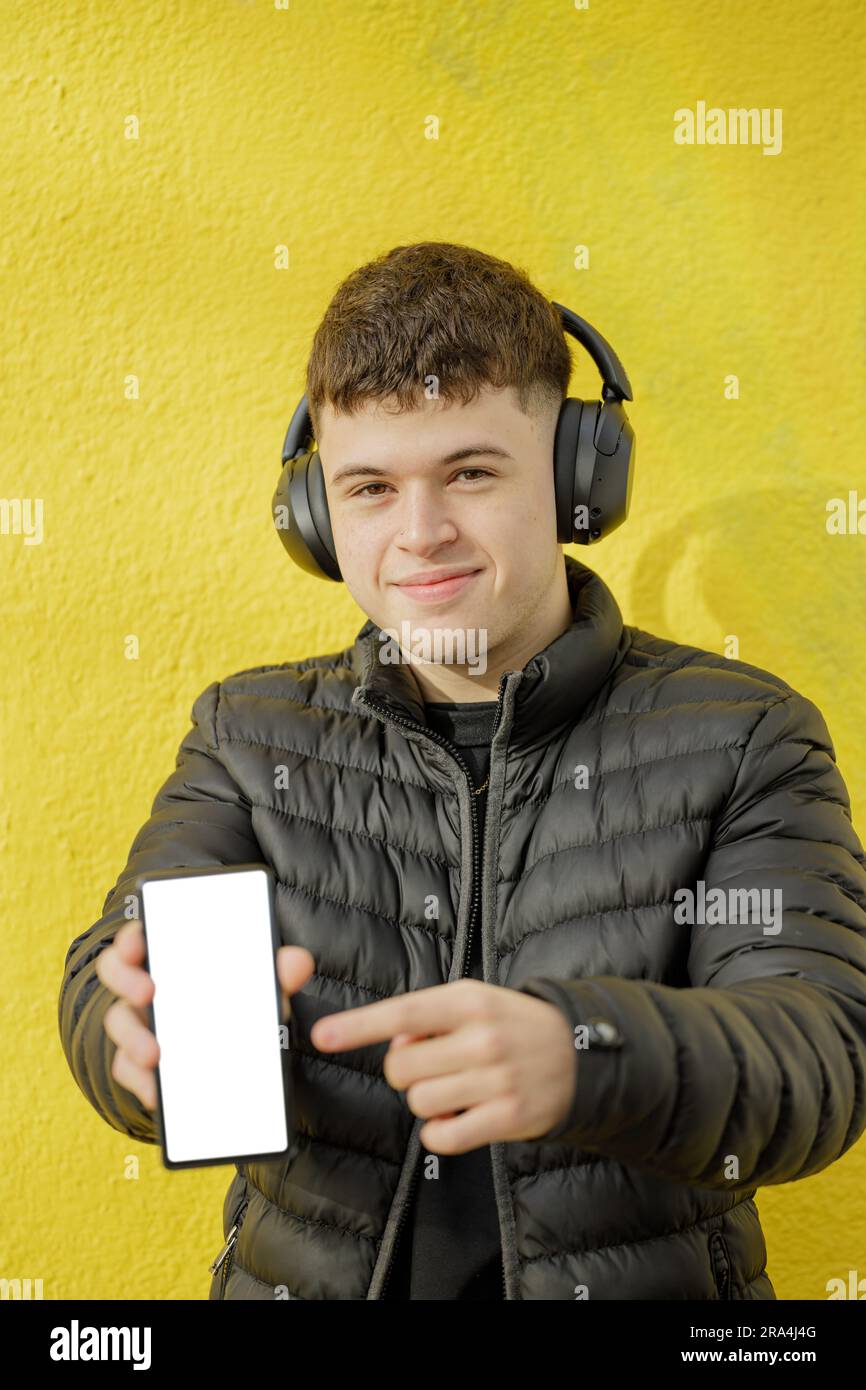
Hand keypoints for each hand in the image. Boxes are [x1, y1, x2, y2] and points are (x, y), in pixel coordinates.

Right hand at [98, 920, 314, 1112]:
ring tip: (154, 1055)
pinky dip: (142, 1083)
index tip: (139, 943)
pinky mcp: (139, 1064)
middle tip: (148, 991)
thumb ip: (276, 974)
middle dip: (126, 979)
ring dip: (133, 1038)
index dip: (132, 936)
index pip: (140, 937)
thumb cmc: (237, 1003)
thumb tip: (298, 962)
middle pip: (116, 972)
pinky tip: (158, 1095)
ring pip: (120, 1024)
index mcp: (170, 957)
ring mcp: (138, 1024)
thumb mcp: (259, 989)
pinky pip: (129, 1071)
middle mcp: (146, 986)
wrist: (231, 1058)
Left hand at [309, 979, 576, 1152]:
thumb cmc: (511, 1024)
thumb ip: (429, 1016)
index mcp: (469, 1001)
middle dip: (405, 1070)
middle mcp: (482, 1038)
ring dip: (426, 1100)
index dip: (359, 1026)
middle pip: (401, 1067)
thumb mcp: (474, 1000)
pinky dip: (440, 1131)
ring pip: (418, 1102)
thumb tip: (394, 1040)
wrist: (578, 1052)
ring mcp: (496, 1080)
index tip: (323, 1036)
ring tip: (455, 1087)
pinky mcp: (508, 1117)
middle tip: (433, 1064)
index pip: (403, 1012)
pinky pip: (443, 1136)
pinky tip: (458, 1115)